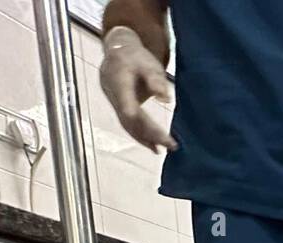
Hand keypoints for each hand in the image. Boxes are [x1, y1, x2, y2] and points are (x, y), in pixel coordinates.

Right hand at [99, 26, 176, 152]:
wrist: (117, 52)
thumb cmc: (135, 57)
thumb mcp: (148, 62)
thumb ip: (155, 78)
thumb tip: (166, 99)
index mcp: (118, 80)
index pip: (126, 102)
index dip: (137, 117)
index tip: (150, 130)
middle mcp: (113, 94)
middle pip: (129, 118)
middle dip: (149, 133)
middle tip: (170, 145)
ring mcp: (114, 103)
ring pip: (127, 124)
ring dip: (144, 139)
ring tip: (161, 150)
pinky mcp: (119, 108)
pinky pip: (128, 125)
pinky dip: (141, 136)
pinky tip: (154, 146)